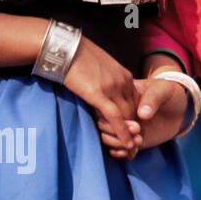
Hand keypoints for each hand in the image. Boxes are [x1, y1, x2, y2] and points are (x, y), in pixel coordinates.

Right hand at [63, 36, 139, 150]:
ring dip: (130, 135)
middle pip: (133, 111)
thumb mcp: (98, 67)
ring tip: (133, 152)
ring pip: (126, 116)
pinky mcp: (99, 94)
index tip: (136, 133)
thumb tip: (101, 90)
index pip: (134, 102)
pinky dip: (122, 132)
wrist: (63, 47)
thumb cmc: (75, 56)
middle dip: (136, 130)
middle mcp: (123, 82)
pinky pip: (115, 117)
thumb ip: (105, 80)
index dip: (136, 119)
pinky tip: (127, 144)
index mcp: (124, 76)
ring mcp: (113, 87)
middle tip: (138, 148)